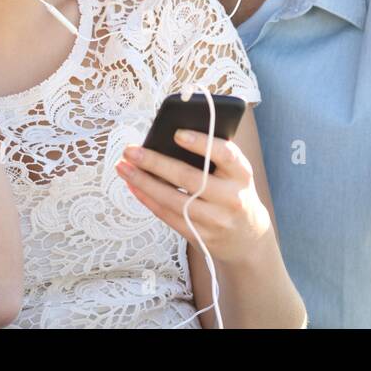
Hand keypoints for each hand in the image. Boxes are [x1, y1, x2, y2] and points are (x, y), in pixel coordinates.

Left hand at [117, 132, 271, 265]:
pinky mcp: (198, 235)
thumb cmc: (234, 192)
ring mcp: (214, 220)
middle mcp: (230, 198)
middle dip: (155, 162)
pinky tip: (134, 185)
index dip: (201, 143)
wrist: (247, 237)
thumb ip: (213, 155)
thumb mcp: (235, 172)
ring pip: (172, 199)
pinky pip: (167, 215)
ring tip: (123, 167)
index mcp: (242, 174)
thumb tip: (170, 136)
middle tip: (131, 150)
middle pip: (188, 178)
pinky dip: (147, 199)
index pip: (224, 154)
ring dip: (143, 182)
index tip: (177, 133)